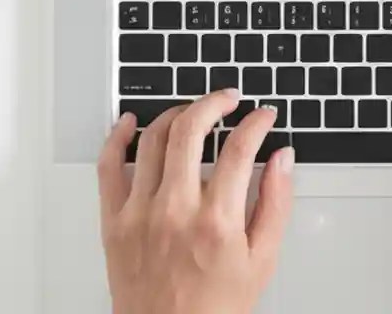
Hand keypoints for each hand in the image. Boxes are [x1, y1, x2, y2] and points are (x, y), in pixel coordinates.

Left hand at [97, 89, 293, 313]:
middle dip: (216, 102)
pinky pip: (109, 166)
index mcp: (216, 221)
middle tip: (229, 99)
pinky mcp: (114, 221)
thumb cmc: (213, 309)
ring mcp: (140, 213)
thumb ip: (275, 204)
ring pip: (153, 139)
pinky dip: (118, 137)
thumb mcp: (262, 261)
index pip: (240, 149)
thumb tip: (282, 160)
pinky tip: (131, 123)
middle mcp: (175, 210)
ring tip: (193, 110)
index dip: (256, 123)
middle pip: (191, 130)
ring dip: (177, 113)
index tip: (263, 117)